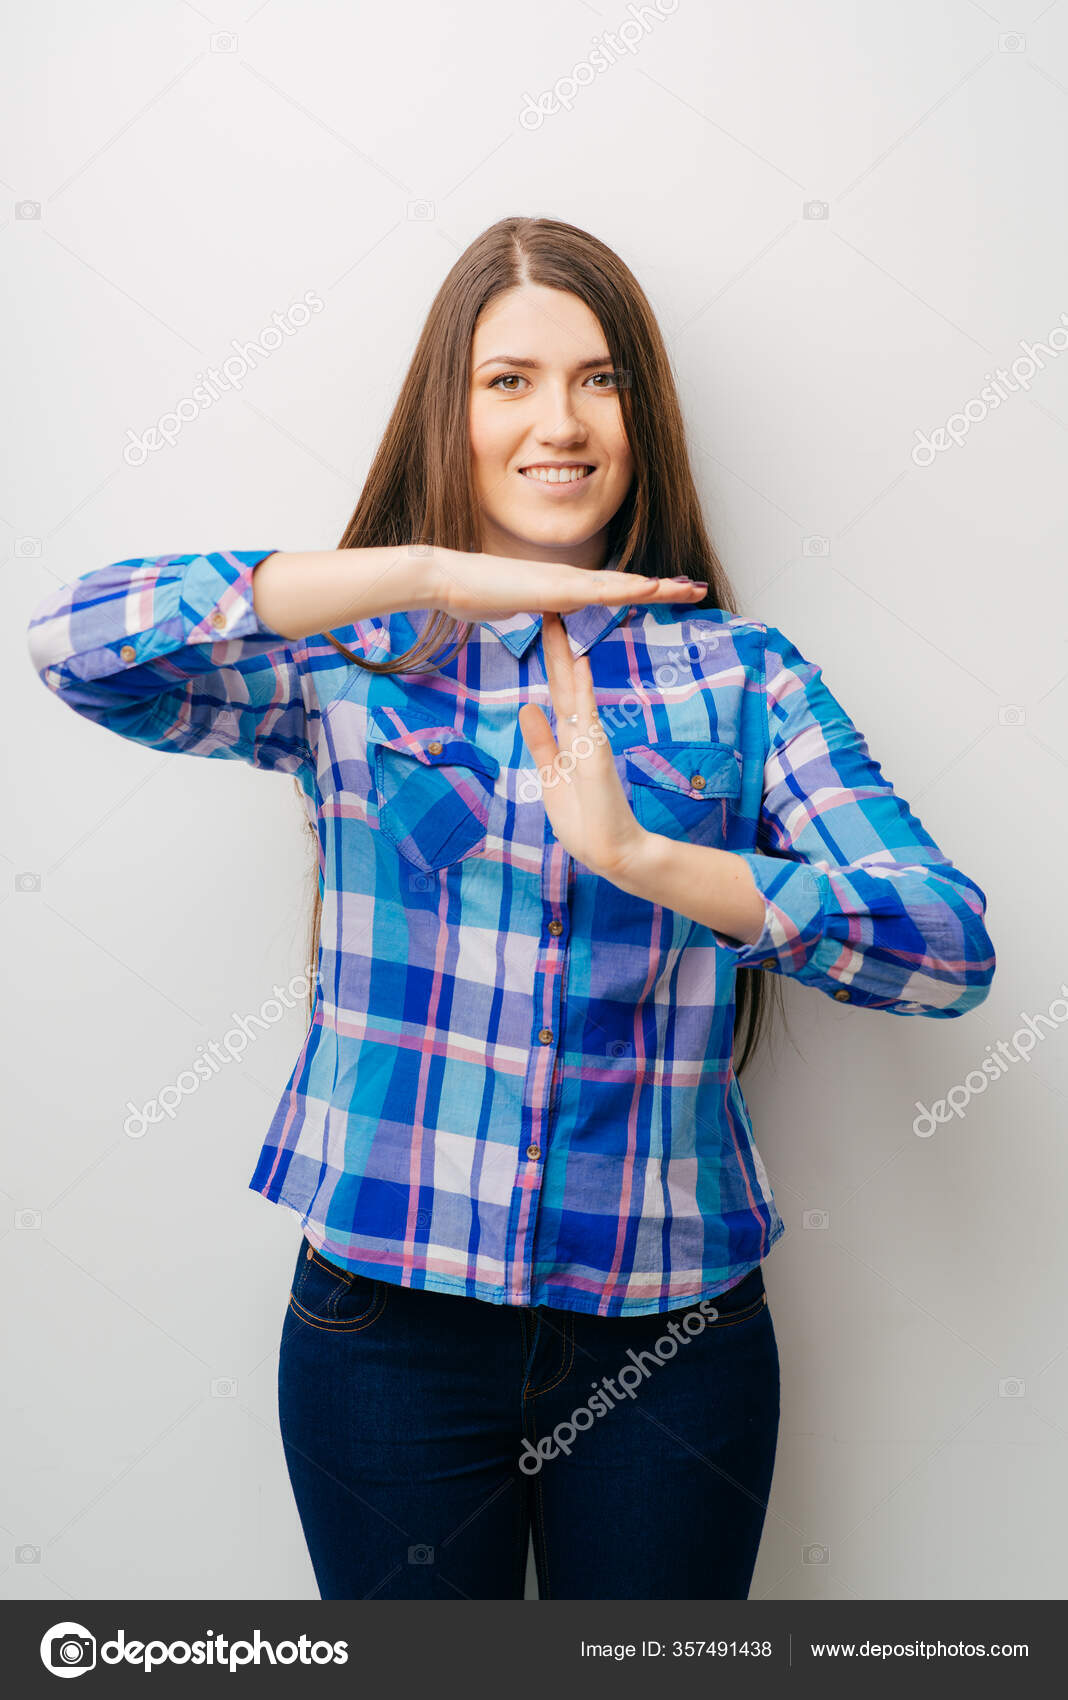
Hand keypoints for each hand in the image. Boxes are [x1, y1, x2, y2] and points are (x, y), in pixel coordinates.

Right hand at [428, 546, 705, 622]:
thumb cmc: (467, 592)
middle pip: (626, 585)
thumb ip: (522, 607)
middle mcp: (568, 580)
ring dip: (658, 587)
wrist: (445, 578)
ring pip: (622, 585)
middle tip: (697, 588)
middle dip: (663, 588)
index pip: (610, 591)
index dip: (641, 591)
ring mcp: (563, 582)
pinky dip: (630, 589)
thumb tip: (524, 608)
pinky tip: (653, 588)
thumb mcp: (506, 606)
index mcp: (560, 587)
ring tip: (689, 588)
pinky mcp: (555, 588)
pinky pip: (600, 591)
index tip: (668, 591)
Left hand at [517, 610, 649, 880]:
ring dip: (567, 656)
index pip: (558, 689)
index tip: (544, 626)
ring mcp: (590, 741)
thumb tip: (527, 707)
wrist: (611, 851)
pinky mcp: (596, 756)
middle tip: (550, 605)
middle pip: (566, 681)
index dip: (551, 659)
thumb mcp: (552, 776)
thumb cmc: (584, 820)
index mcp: (569, 738)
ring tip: (561, 620)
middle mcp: (581, 732)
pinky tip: (580, 664)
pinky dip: (582, 690)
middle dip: (557, 645)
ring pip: (575, 690)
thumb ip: (542, 743)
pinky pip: (586, 718)